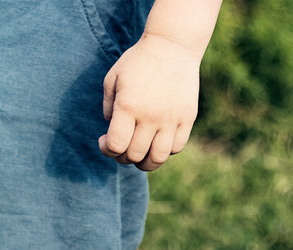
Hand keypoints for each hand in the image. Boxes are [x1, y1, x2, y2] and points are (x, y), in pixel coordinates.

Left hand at [99, 33, 202, 171]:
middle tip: (121, 146)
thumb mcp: (112, 79)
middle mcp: (151, 116)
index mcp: (129, 106)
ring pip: (158, 158)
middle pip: (135, 155)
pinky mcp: (188, 117)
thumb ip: (108, 108)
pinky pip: (176, 147)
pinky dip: (164, 151)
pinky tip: (157, 140)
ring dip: (144, 162)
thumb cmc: (137, 62)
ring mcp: (172, 118)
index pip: (115, 146)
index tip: (104, 140)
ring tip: (139, 153)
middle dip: (122, 157)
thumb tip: (111, 133)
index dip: (106, 149)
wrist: (173, 45)